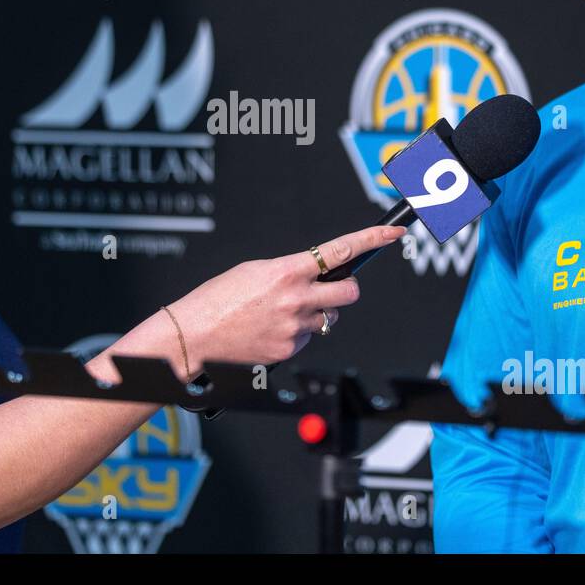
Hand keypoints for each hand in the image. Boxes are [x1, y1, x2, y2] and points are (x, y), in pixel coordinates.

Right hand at [168, 224, 407, 369]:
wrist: (193, 336)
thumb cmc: (216, 300)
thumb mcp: (253, 271)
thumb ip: (288, 271)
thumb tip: (313, 274)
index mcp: (287, 271)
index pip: (341, 251)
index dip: (372, 240)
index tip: (391, 233)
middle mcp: (296, 298)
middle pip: (349, 294)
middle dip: (344, 291)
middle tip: (331, 290)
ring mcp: (294, 327)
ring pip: (327, 320)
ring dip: (315, 315)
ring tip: (281, 314)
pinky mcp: (290, 351)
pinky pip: (307, 339)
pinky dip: (296, 334)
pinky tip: (271, 330)